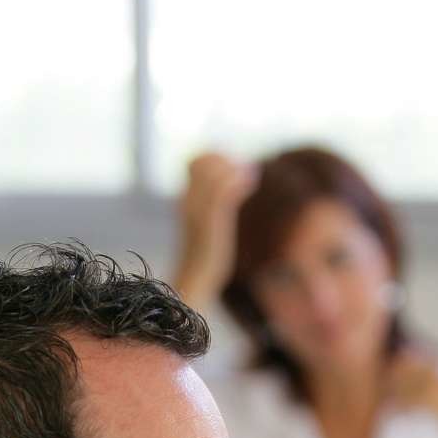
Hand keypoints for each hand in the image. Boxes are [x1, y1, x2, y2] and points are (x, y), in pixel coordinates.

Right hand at [173, 152, 258, 310]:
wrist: (195, 280)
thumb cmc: (204, 256)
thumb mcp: (205, 225)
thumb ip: (214, 205)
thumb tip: (231, 188)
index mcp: (185, 199)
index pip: (194, 161)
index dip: (214, 157)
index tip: (233, 166)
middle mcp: (189, 200)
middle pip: (204, 161)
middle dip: (226, 160)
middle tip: (247, 172)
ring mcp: (198, 210)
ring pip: (214, 173)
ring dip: (235, 170)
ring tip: (251, 175)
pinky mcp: (211, 221)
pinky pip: (224, 190)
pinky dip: (239, 180)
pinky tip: (251, 181)